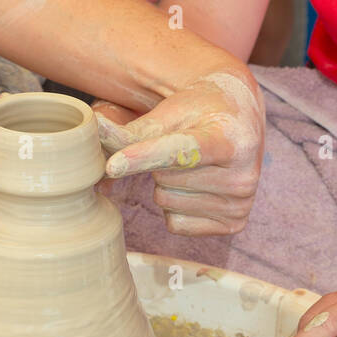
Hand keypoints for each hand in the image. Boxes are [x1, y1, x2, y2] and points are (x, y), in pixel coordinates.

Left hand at [94, 70, 263, 235]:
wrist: (238, 118)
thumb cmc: (199, 111)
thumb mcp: (169, 112)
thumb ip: (131, 130)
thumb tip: (92, 130)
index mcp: (231, 139)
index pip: (180, 152)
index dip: (144, 157)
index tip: (113, 165)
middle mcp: (243, 175)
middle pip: (165, 180)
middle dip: (160, 165)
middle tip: (184, 146)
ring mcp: (240, 204)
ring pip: (167, 203)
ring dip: (167, 184)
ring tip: (194, 165)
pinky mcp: (233, 225)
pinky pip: (176, 223)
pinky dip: (176, 207)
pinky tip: (198, 186)